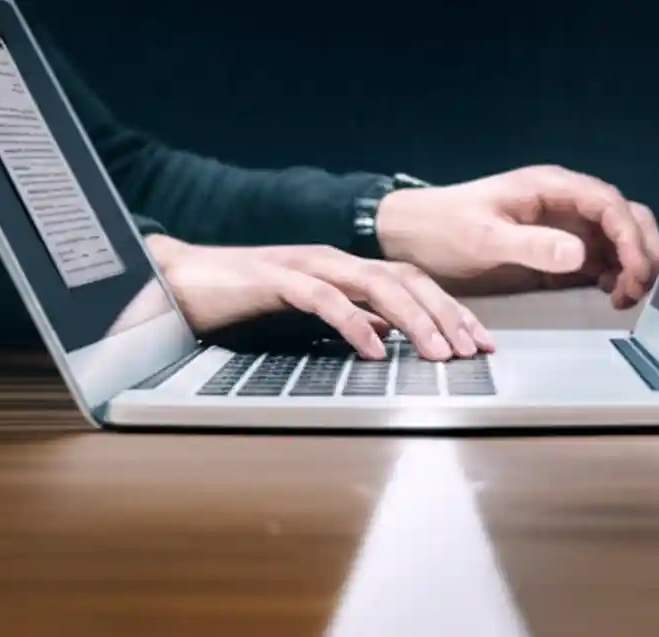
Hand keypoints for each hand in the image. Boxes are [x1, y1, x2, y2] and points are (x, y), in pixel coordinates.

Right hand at [146, 235, 493, 360]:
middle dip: (445, 313)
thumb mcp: (309, 313)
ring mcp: (305, 266)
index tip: (479, 342)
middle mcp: (333, 261)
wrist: (179, 279)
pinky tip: (373, 349)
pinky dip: (353, 323)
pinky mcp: (274, 279)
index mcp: (344, 269)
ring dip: (413, 319)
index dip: (450, 309)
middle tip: (472, 350)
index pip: (412, 283)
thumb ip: (349, 318)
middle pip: (405, 279)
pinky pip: (323, 299)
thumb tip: (389, 336)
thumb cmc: (242, 299)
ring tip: (437, 353)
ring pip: (375, 284)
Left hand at [374, 165, 658, 308]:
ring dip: (631, 264)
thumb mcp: (484, 238)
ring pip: (618, 238)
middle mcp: (563, 202)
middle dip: (641, 250)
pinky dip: (614, 274)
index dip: (630, 237)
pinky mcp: (555, 248)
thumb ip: (531, 246)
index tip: (634, 271)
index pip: (610, 204)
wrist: (411, 234)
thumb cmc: (442, 226)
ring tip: (623, 297)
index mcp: (551, 187)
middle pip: (626, 217)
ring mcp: (562, 225)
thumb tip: (580, 254)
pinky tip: (609, 294)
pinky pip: (599, 257)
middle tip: (636, 289)